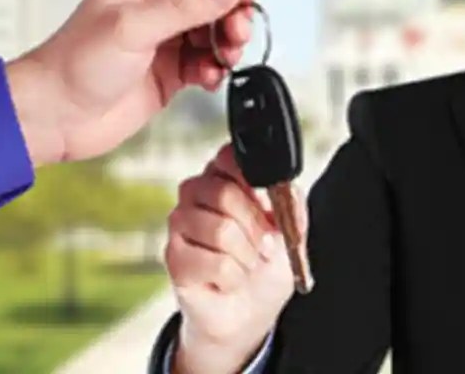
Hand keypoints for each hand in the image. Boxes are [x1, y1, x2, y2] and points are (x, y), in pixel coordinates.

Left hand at [4, 0, 255, 165]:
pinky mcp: (168, 74)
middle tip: (236, 38)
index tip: (247, 2)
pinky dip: (215, 71)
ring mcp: (163, 42)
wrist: (53, 117)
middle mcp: (156, 8)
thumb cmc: (77, 65)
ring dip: (226, 46)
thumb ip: (187, 6)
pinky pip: (206, 64)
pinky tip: (208, 80)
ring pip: (214, 34)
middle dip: (231, 18)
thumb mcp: (135, 27)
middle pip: (214, 2)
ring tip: (223, 61)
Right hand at [167, 144, 305, 373]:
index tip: (268, 203)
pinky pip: (215, 263)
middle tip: (264, 245)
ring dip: (246, 256)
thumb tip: (284, 190)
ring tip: (246, 264)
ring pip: (221, 231)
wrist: (250, 309)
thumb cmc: (265, 262)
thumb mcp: (291, 228)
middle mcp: (196, 192)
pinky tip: (229, 280)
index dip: (253, 180)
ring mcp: (180, 223)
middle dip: (256, 227)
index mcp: (224, 175)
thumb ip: (290, 203)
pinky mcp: (173, 257)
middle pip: (225, 194)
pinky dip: (233, 278)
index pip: (229, 156)